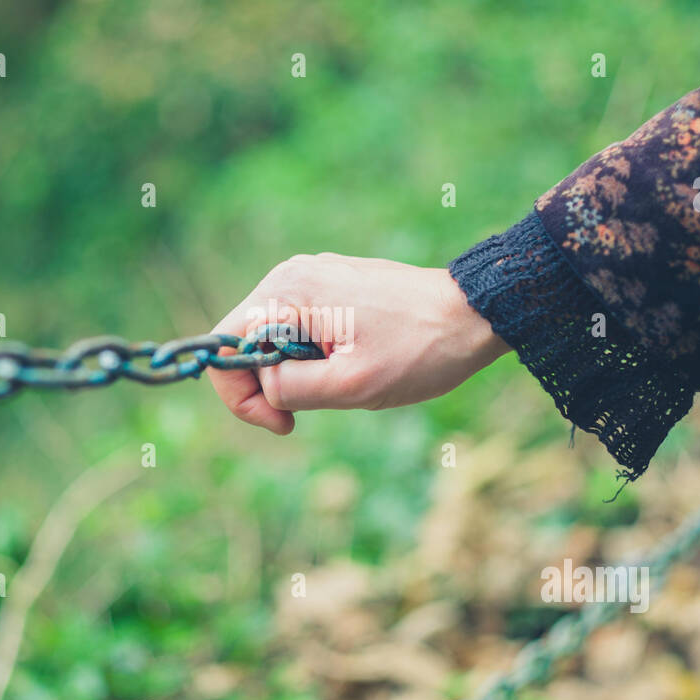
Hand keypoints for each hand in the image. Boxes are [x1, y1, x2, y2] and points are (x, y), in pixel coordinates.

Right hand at [206, 253, 507, 433]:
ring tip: (343, 378)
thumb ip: (289, 387)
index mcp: (287, 294)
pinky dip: (313, 355)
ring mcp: (311, 276)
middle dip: (270, 385)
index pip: (223, 348)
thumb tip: (260, 384)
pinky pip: (298, 328)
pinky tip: (353, 360)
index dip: (242, 398)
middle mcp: (290, 276)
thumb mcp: (350, 386)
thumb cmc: (419, 351)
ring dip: (295, 371)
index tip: (286, 424)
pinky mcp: (331, 283)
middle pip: (243, 342)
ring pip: (272, 339)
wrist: (476, 314)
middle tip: (315, 409)